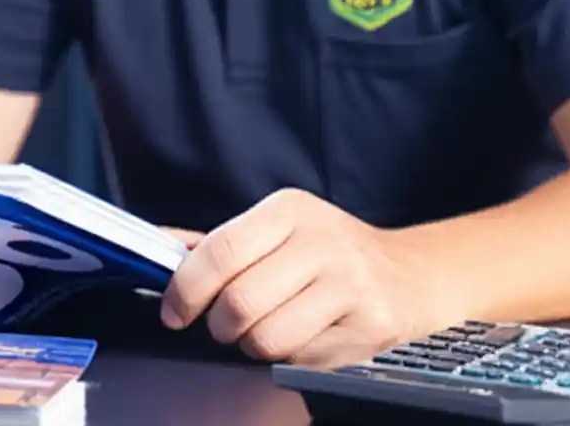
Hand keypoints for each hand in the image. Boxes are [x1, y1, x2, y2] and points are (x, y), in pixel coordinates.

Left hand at [160, 189, 447, 367]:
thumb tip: (154, 247)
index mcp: (290, 210)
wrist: (414, 275)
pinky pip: (301, 359)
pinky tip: (305, 335)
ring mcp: (351, 286)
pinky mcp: (370, 328)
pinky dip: (289, 357)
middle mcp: (323, 242)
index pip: (221, 251)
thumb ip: (219, 243)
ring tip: (268, 328)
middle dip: (219, 325)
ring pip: (267, 338)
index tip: (175, 309)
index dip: (186, 288)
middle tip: (225, 324)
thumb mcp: (279, 230)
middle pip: (239, 302)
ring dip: (252, 345)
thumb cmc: (332, 253)